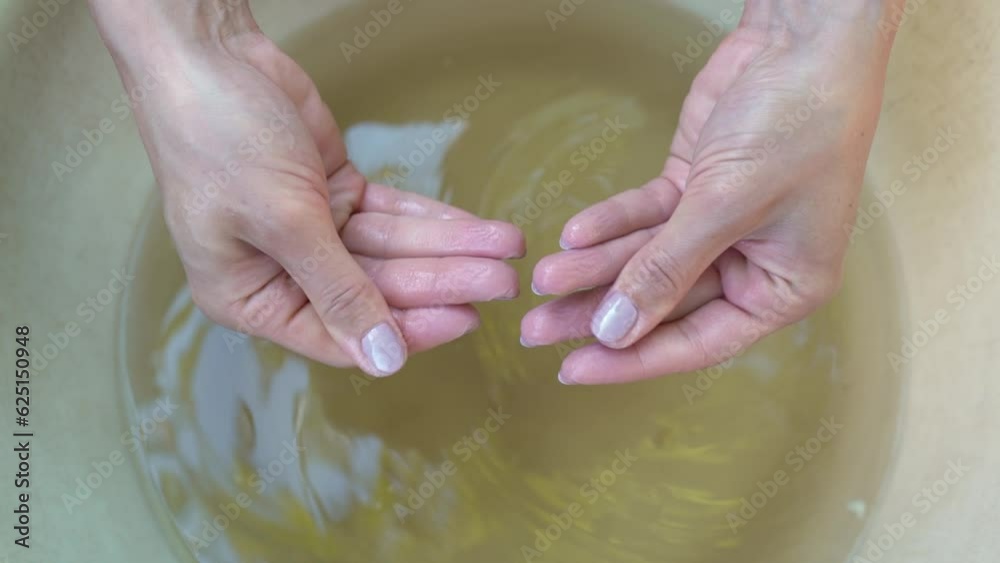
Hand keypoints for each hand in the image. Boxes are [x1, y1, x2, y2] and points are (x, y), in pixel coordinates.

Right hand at [102, 14, 522, 376]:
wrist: (207, 53)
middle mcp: (284, 271)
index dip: (405, 330)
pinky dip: (431, 218)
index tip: (464, 318)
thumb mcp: (282, 221)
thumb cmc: (218, 139)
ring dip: (449, 248)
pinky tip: (475, 227)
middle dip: (443, 281)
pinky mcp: (335, 192)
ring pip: (392, 250)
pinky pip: (391, 213)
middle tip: (503, 279)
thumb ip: (339, 292)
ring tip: (506, 247)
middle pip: (377, 289)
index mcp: (251, 298)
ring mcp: (312, 230)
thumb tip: (384, 360)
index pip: (340, 334)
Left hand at [522, 4, 896, 383]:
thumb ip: (666, 270)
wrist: (806, 38)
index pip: (698, 342)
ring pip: (645, 259)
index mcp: (783, 288)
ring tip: (542, 277)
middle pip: (663, 303)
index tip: (573, 369)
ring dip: (593, 266)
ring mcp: (720, 225)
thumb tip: (615, 330)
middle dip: (597, 312)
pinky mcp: (695, 187)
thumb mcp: (727, 205)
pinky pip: (644, 215)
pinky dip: (610, 222)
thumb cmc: (799, 123)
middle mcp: (752, 265)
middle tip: (536, 328)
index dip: (632, 358)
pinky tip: (572, 234)